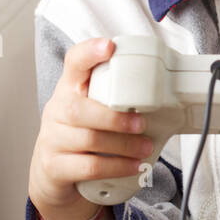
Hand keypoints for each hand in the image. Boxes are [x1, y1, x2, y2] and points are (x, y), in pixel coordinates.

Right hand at [28, 37, 154, 219]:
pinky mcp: (54, 166)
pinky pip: (89, 166)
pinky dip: (116, 166)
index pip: (74, 63)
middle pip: (78, 109)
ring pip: (88, 139)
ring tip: (145, 147)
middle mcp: (56, 111)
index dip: (89, 53)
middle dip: (115, 117)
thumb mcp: (94, 111)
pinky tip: (133, 166)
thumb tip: (167, 101)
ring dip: (123, 145)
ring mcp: (52, 139)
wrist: (53, 173)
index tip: (109, 46)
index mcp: (69, 89)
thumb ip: (117, 101)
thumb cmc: (82, 135)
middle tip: (142, 123)